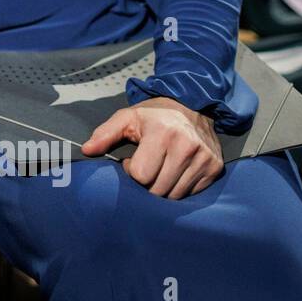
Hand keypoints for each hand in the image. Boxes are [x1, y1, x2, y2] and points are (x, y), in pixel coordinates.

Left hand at [80, 96, 223, 199]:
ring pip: (175, 195)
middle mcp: (186, 146)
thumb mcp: (127, 118)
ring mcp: (203, 158)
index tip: (134, 160)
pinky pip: (191, 193)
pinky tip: (176, 171)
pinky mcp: (215, 168)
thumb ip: (104, 133)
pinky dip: (180, 187)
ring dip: (163, 187)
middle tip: (148, 166)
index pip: (142, 175)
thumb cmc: (154, 116)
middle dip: (147, 182)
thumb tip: (86, 150)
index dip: (133, 171)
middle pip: (158, 189)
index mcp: (162, 133)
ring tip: (160, 168)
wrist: (192, 106)